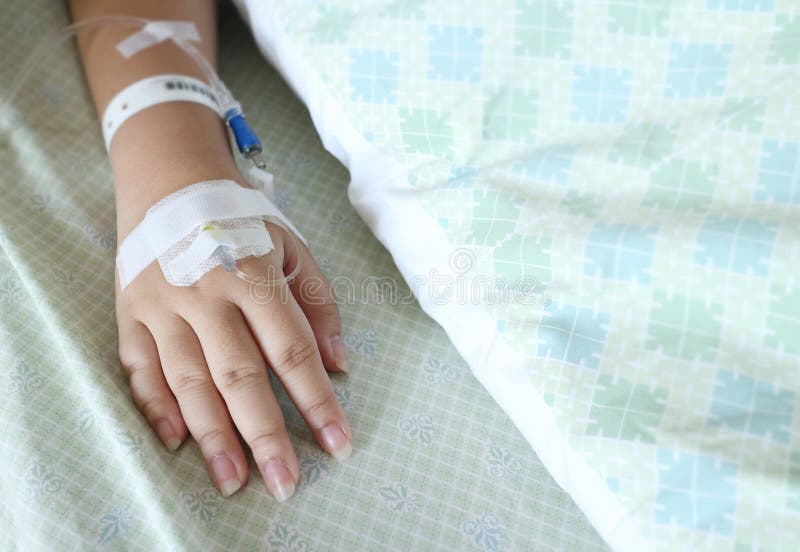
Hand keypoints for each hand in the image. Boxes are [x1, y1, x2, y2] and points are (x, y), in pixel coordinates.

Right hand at [115, 209, 351, 501]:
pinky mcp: (129, 311)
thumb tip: (338, 365)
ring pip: (188, 381)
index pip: (291, 350)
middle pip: (239, 376)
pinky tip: (177, 443)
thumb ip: (319, 305)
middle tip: (285, 483)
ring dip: (212, 436)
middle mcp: (205, 293)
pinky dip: (156, 406)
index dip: (317, 400)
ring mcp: (161, 304)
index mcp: (253, 274)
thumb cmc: (242, 219)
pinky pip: (140, 367)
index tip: (339, 443)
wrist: (169, 178)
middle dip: (265, 434)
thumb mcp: (292, 247)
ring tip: (234, 482)